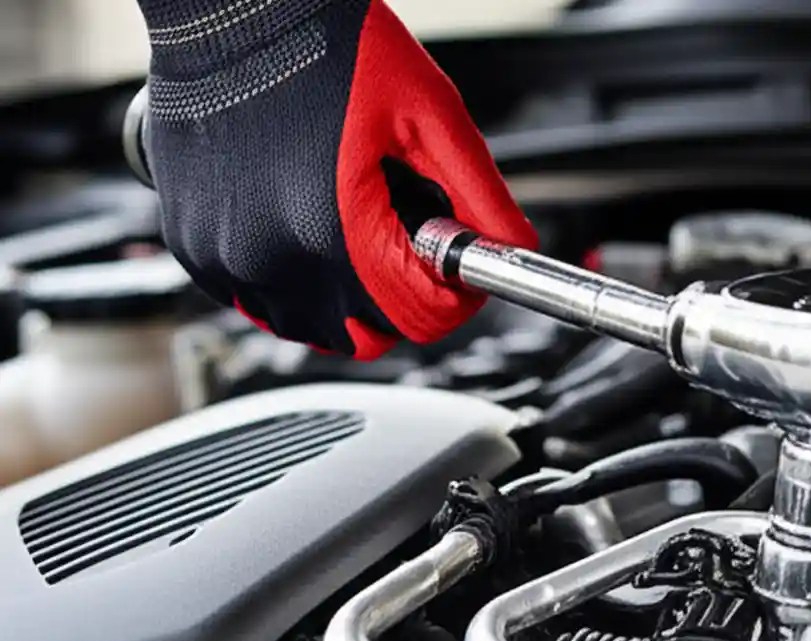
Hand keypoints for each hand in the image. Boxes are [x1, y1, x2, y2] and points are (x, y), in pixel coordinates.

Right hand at [139, 0, 535, 357]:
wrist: (234, 10)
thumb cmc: (331, 47)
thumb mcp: (433, 117)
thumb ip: (481, 196)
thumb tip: (513, 247)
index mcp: (336, 230)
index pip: (421, 319)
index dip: (453, 294)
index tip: (454, 261)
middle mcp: (273, 257)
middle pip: (368, 335)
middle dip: (399, 295)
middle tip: (404, 235)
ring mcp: (225, 256)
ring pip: (312, 326)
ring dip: (344, 293)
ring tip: (351, 220)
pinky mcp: (194, 247)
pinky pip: (259, 300)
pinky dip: (291, 277)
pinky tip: (302, 220)